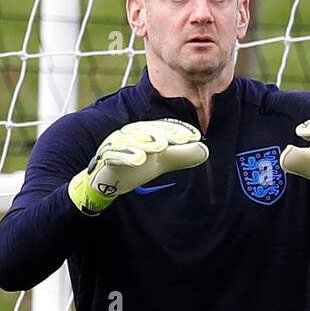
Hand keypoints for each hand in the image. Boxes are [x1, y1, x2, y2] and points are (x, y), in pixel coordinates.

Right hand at [68, 118, 207, 214]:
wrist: (104, 182)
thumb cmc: (133, 168)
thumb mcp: (160, 162)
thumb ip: (180, 156)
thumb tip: (204, 151)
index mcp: (142, 133)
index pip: (161, 129)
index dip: (176, 131)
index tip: (193, 136)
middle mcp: (128, 136)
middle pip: (147, 131)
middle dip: (165, 134)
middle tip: (182, 139)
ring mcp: (115, 147)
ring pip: (131, 141)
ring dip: (146, 142)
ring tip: (161, 146)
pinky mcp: (105, 160)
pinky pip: (114, 156)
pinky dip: (126, 156)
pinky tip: (138, 159)